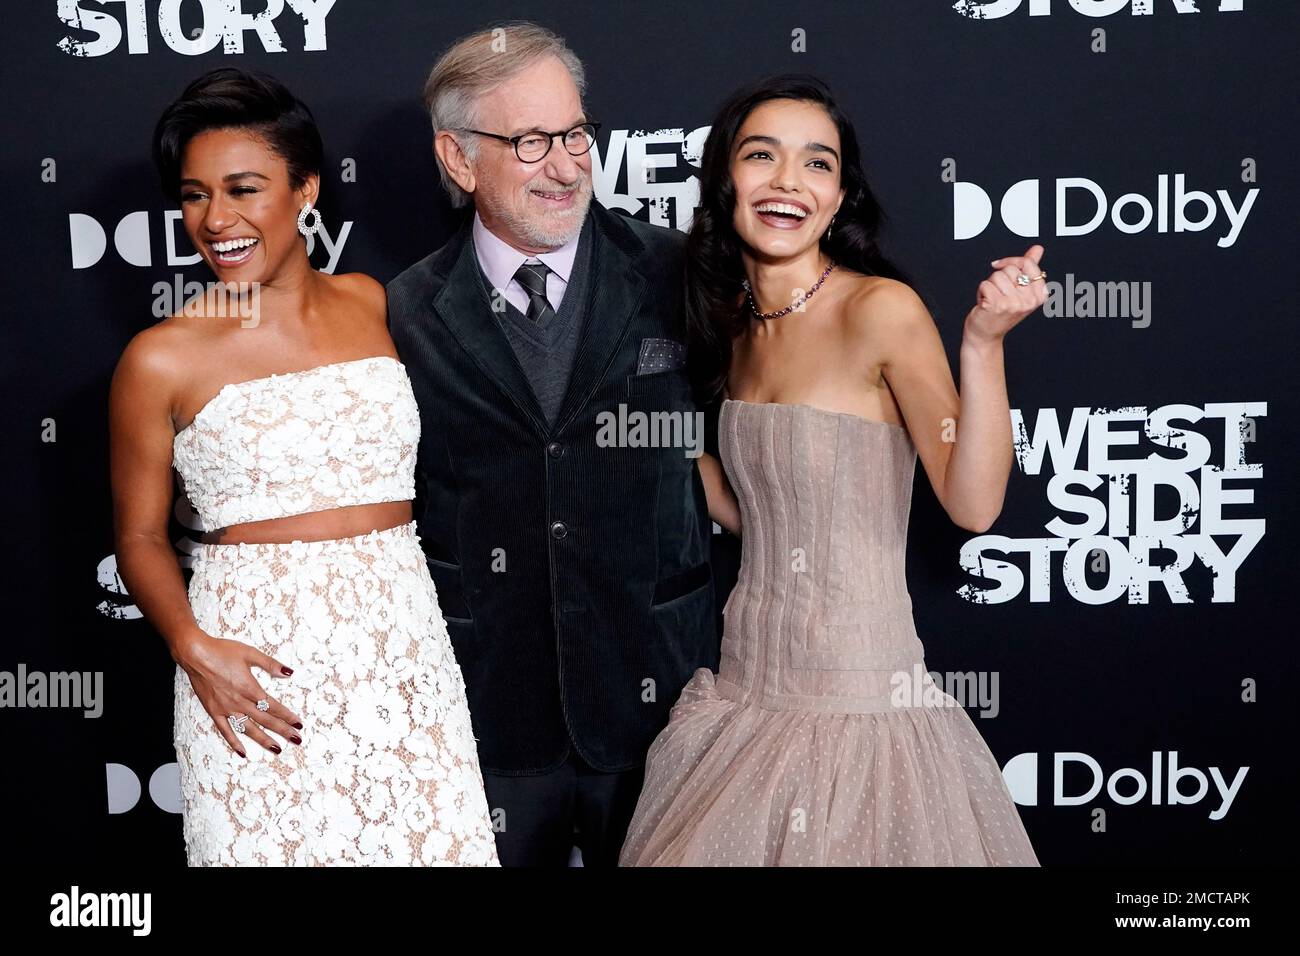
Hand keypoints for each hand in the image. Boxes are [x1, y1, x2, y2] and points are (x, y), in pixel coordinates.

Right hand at [176, 629, 302, 757]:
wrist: (195, 654)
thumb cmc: (222, 651)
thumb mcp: (250, 653)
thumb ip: (270, 664)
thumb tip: (289, 673)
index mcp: (250, 688)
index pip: (274, 706)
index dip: (287, 716)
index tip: (299, 724)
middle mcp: (239, 702)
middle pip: (265, 720)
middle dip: (283, 731)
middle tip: (297, 740)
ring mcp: (226, 708)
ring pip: (248, 729)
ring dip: (263, 740)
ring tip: (276, 749)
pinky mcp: (214, 711)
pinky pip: (225, 731)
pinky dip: (234, 742)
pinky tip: (243, 752)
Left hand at [966, 244, 1046, 342]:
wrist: (985, 335)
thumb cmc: (1001, 312)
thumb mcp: (1020, 290)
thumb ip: (1029, 268)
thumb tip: (1038, 249)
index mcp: (1039, 295)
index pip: (1028, 263)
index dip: (1012, 261)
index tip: (1001, 266)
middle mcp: (1029, 300)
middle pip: (1010, 269)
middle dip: (999, 278)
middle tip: (999, 295)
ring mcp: (1014, 303)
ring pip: (997, 276)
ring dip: (990, 286)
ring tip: (992, 300)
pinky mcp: (997, 305)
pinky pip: (985, 284)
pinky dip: (981, 292)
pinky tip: (985, 304)